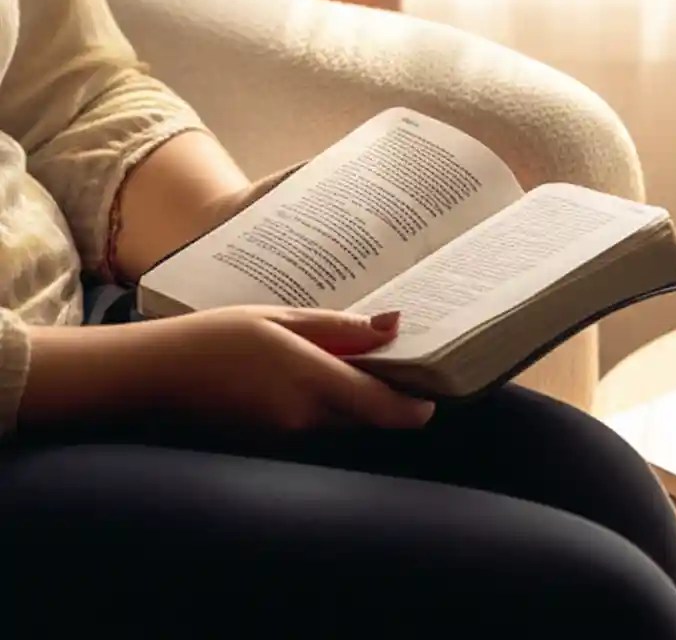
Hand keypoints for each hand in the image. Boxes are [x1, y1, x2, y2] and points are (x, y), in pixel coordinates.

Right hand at [22, 306, 434, 430]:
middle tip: (397, 360)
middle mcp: (305, 419)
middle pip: (369, 416)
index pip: (385, 408)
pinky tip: (313, 376)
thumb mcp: (280, 319)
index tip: (434, 391)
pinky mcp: (273, 443)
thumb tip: (393, 326)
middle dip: (387, 396)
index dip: (417, 406)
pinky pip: (316, 426)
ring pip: (344, 422)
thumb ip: (339, 328)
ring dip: (355, 399)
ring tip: (353, 358)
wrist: (154, 377)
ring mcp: (288, 437)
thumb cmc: (214, 337)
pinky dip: (326, 406)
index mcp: (311, 383)